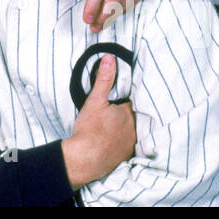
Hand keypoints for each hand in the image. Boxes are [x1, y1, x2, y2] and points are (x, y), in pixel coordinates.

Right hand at [62, 55, 135, 189]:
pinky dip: (119, 142)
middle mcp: (133, 129)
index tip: (114, 98)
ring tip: (109, 126)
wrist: (85, 160)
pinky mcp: (124, 156)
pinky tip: (110, 140)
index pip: (129, 101)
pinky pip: (126, 145)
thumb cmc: (90, 130)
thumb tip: (110, 58)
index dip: (122, 99)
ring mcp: (130, 144)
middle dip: (122, 113)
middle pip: (130, 116)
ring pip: (129, 130)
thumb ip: (104, 79)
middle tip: (110, 112)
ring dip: (122, 128)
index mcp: (128, 113)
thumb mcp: (95, 100)